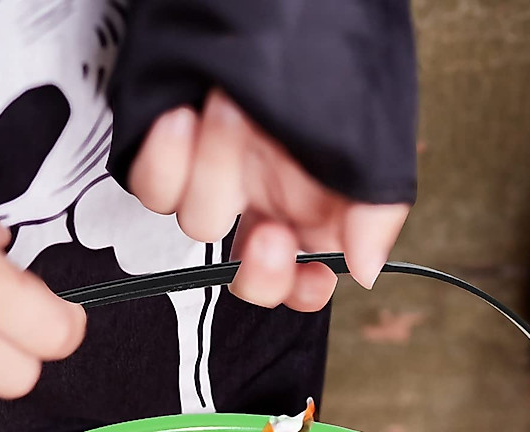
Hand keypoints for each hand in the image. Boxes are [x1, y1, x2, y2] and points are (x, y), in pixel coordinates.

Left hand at [128, 90, 410, 311]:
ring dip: (216, 168)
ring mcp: (214, 173)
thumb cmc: (331, 43)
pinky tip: (180, 120)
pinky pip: (153, 184)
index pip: (302, 277)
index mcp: (313, 200)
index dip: (301, 289)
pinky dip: (164, 159)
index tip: (310, 277)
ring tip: (230, 108)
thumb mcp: (370, 133)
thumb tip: (365, 269)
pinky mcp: (169, 151)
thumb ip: (375, 207)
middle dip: (258, 265)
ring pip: (199, 221)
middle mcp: (262, 195)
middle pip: (245, 272)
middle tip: (268, 232)